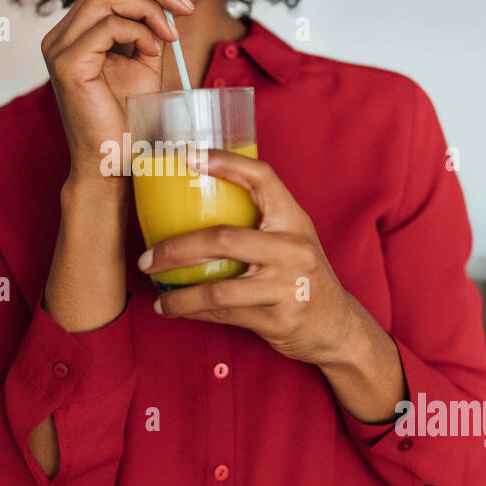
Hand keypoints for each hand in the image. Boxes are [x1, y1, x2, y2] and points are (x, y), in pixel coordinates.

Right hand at [41, 0, 193, 186]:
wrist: (115, 161)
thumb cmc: (129, 118)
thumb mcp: (146, 59)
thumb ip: (151, 24)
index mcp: (75, 32)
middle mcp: (60, 36)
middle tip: (184, 6)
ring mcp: (59, 48)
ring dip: (148, 6)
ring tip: (170, 33)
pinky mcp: (67, 64)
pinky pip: (108, 25)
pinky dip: (139, 32)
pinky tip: (154, 52)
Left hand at [137, 148, 354, 364]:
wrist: (338, 327)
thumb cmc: (303, 277)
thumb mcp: (291, 241)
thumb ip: (258, 224)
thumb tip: (194, 205)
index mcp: (294, 220)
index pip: (262, 178)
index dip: (225, 163)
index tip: (187, 157)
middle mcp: (293, 249)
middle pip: (223, 239)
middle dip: (175, 248)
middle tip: (147, 258)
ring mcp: (287, 286)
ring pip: (218, 288)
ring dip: (179, 293)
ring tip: (155, 289)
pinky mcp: (278, 319)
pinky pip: (223, 314)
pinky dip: (192, 311)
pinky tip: (174, 308)